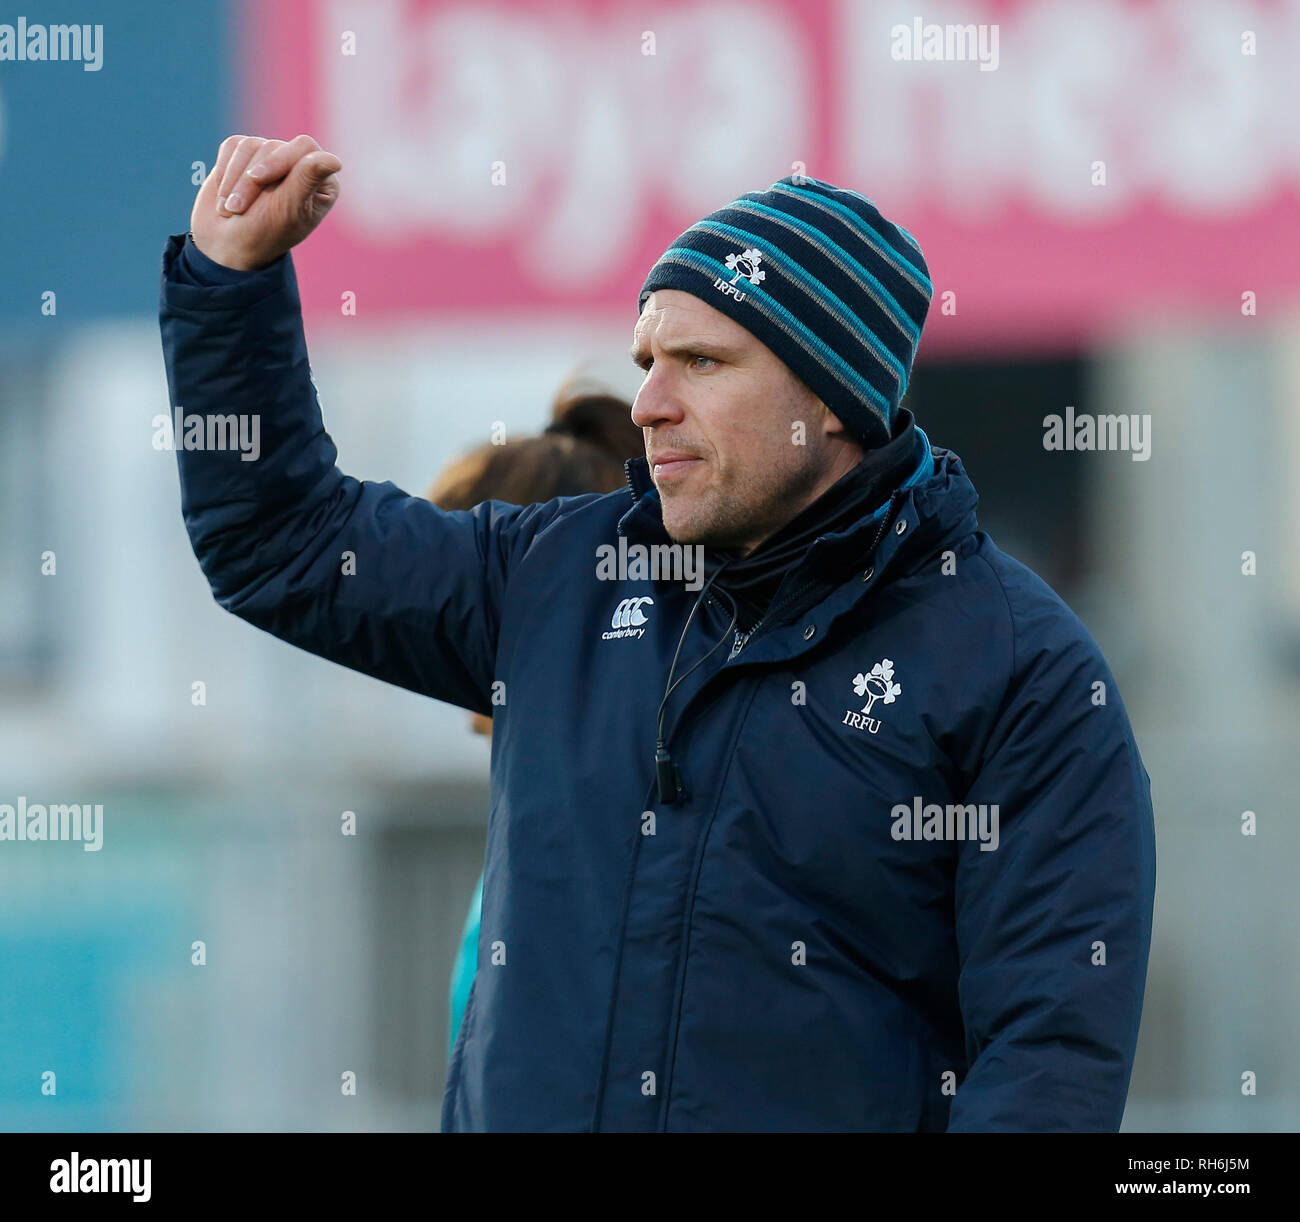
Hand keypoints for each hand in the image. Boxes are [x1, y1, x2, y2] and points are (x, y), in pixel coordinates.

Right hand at [189, 134, 341, 271]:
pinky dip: (224, 171)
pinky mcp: (247, 154)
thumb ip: (306, 181)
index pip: (304, 147)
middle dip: (251, 179)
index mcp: (321, 183)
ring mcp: (273, 157)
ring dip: (235, 179)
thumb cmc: (263, 234)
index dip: (278, 161)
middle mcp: (300, 165)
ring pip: (250, 145)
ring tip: (232, 208)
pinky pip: (233, 146)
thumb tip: (335, 160)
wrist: (227, 244)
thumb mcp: (287, 211)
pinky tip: (226, 195)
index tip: (257, 179)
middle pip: (273, 147)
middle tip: (238, 208)